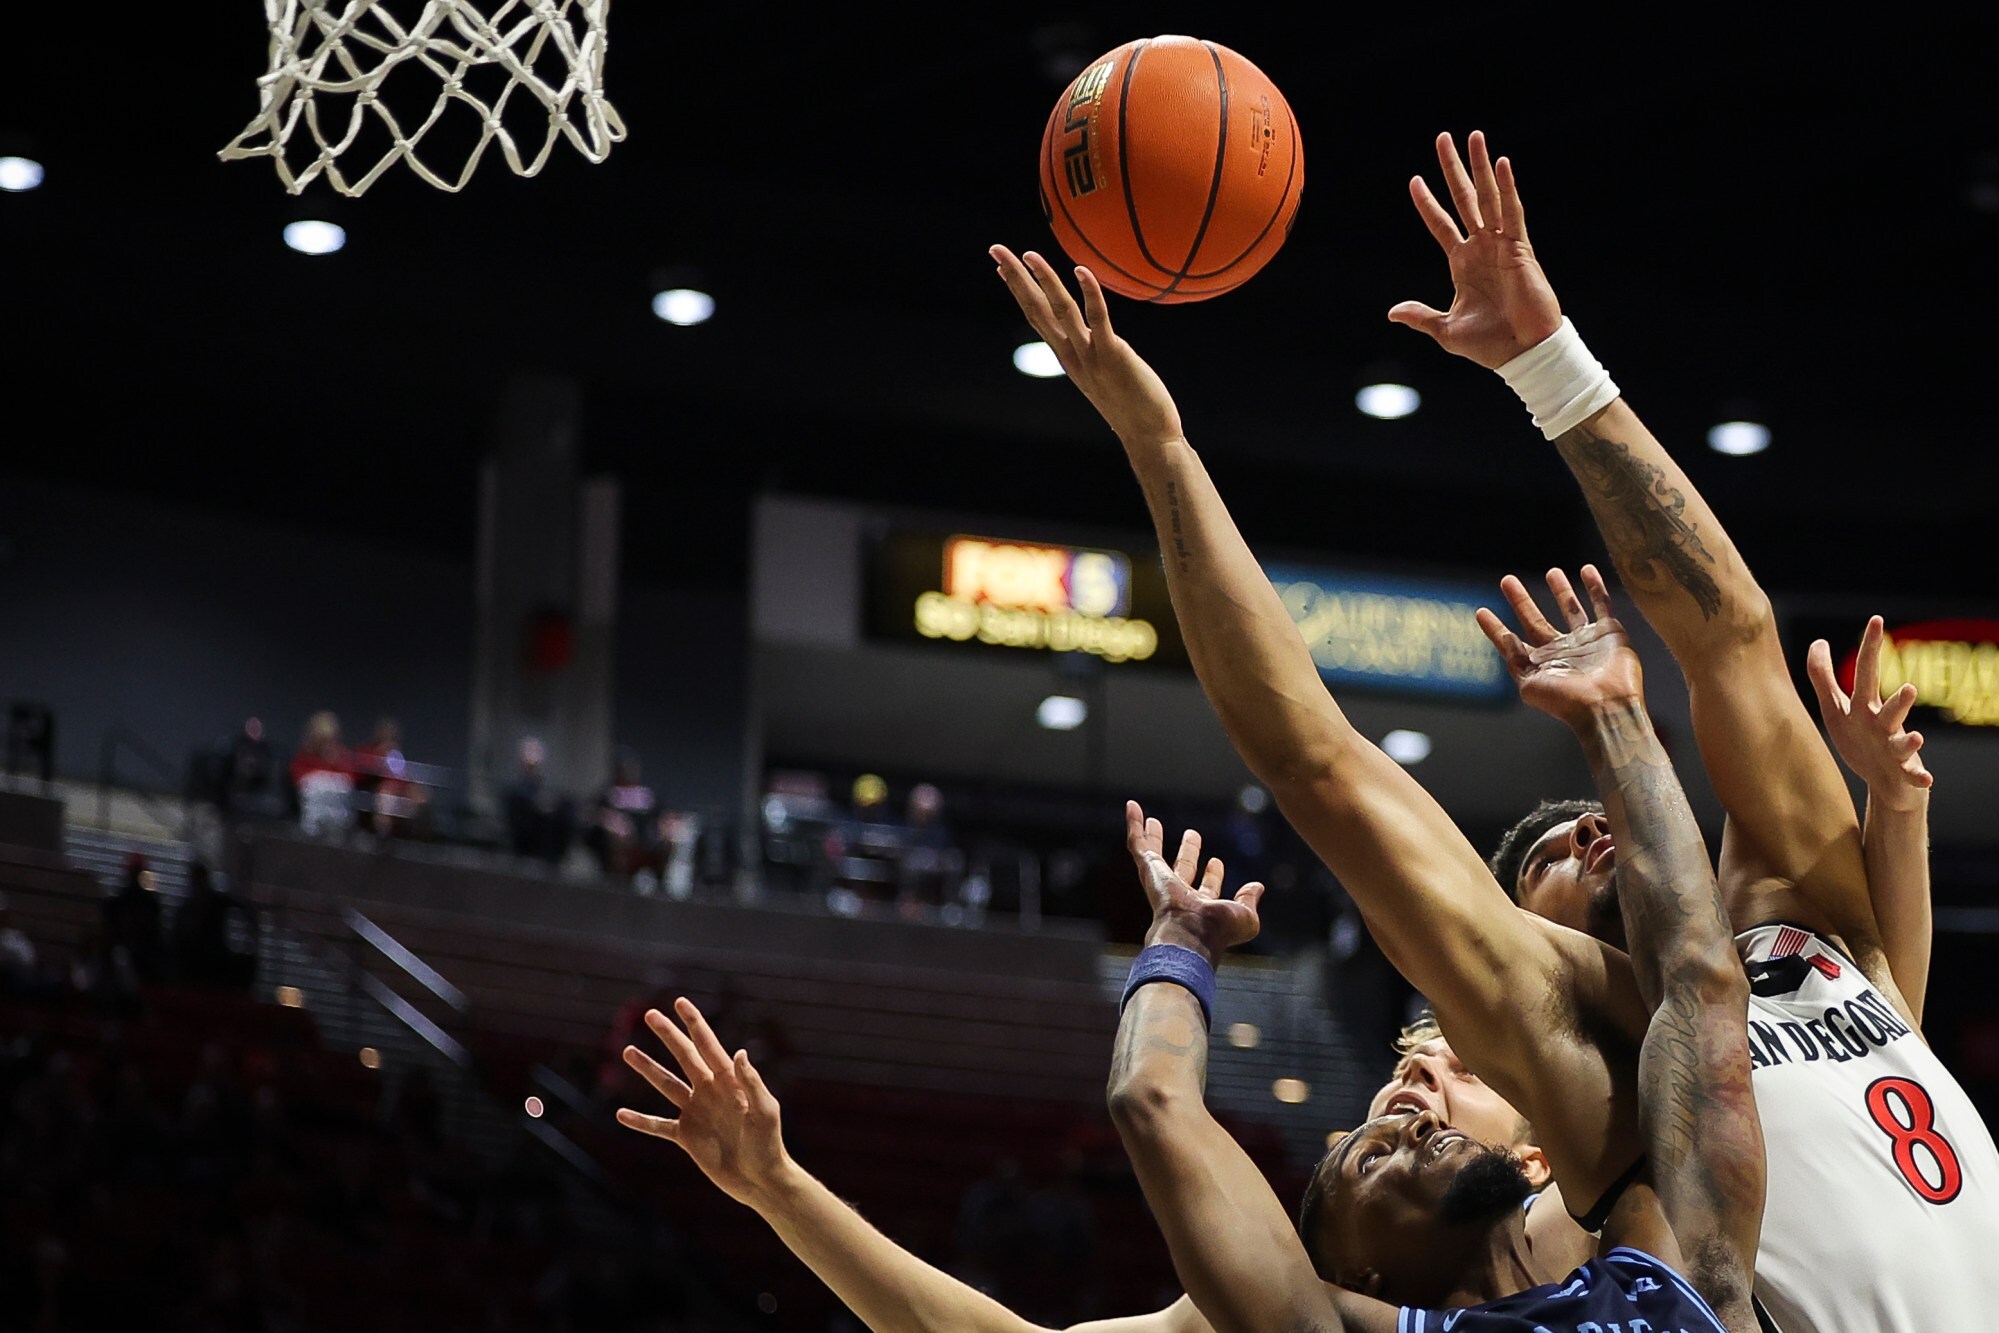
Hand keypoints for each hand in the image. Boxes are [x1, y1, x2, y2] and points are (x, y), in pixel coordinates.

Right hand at [617, 998, 788, 1208]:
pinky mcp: (687, 1137)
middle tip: (650, 1014)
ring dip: (648, 1069)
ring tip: (628, 1051)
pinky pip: (659, 1126)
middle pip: (684, 1056)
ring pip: (666, 1085)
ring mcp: (696, 1113)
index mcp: (729, 1082)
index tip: (679, 1002)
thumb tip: (739, 1052)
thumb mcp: (765, 1111)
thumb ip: (751, 1083)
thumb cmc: (769, 1143)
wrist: (761, 1179)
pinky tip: (620, 1114)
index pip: (708, 1045)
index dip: (694, 1023)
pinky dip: (641, 1122)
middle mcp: (709, 1092)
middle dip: (667, 1035)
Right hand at [990, 246, 1183, 448]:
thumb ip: (1095, 352)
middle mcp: (1071, 355)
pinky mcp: (1113, 356)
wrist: (1148, 436)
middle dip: (1015, 278)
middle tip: (996, 249)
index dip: (1017, 290)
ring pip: (1060, 311)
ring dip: (1043, 280)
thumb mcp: (1104, 374)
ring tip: (1028, 254)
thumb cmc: (1133, 405)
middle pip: (1036, 309)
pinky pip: (1099, 320)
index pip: (1035, 316)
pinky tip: (1080, 270)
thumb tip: (1096, 336)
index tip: (1000, 267)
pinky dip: (1089, 294)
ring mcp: (1090, 356)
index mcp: (1067, 356)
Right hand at [1125, 800, 1262, 966]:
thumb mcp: (1245, 916)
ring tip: (1152, 821)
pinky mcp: (1148, 870)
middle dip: (1187, 852)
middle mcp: (1179, 895)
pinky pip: (1138, 843)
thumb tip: (1258, 887)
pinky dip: (1134, 824)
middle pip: (1182, 868)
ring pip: (1153, 855)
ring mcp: (1161, 882)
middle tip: (1193, 835)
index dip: (1213, 876)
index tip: (1217, 862)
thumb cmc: (1217, 931)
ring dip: (1153, 838)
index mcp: (1201, 907)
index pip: (1206, 888)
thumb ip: (1249, 900)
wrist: (1191, 933)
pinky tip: (1132, 806)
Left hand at [1389, 131, 1563, 368]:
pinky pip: (1512, 213)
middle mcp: (1481, 248)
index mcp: (1462, 263)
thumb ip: (1420, 316)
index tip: (1413, 180)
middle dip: (1453, 169)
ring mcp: (1501, 245)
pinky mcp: (1520, 249)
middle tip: (1443, 138)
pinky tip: (1501, 165)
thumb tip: (1393, 312)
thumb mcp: (1446, 330)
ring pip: (1489, 197)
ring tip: (1474, 137)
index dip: (1427, 203)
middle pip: (1464, 198)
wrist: (1522, 353)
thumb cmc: (1490, 344)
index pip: (1440, 224)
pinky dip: (1507, 189)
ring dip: (1481, 166)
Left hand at [1476, 565, 1644, 727]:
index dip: (1495, 628)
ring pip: (1570, 608)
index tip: (1481, 612)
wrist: (1606, 707)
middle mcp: (1562, 650)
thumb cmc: (1566, 702)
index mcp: (1541, 664)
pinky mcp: (1610, 633)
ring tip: (1551, 571)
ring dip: (1560, 590)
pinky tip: (1586, 570)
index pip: (1511, 642)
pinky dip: (1594, 587)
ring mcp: (1586, 640)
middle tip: (1507, 580)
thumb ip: (1516, 660)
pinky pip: (1601, 604)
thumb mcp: (1530, 685)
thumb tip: (1506, 637)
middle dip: (1521, 600)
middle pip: (1535, 620)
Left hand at [1807, 616, 1931, 811]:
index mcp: (1865, 706)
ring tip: (1917, 737)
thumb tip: (1818, 642)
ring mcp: (1896, 749)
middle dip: (1900, 701)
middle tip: (1911, 688)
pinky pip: (1912, 775)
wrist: (1885, 781)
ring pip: (1904, 743)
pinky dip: (1919, 777)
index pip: (1868, 673)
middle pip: (1890, 709)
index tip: (1876, 619)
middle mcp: (1884, 724)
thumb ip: (1823, 677)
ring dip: (1911, 740)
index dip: (1870, 648)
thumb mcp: (1836, 708)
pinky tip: (1926, 779)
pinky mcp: (1903, 773)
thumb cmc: (1860, 738)